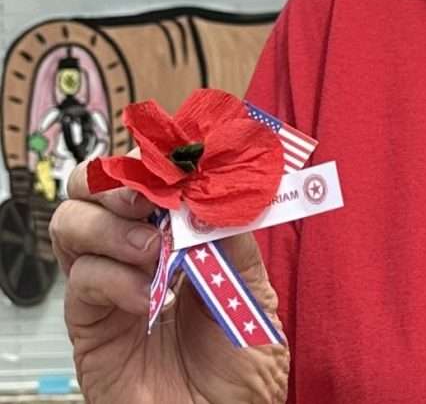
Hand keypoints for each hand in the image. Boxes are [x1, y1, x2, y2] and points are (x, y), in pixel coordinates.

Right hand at [50, 158, 288, 403]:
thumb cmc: (242, 366)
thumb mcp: (254, 290)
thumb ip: (235, 240)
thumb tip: (220, 190)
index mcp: (180, 236)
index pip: (149, 177)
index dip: (159, 159)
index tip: (183, 157)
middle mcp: (137, 252)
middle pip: (94, 187)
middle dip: (118, 179)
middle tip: (151, 196)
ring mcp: (110, 285)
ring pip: (72, 222)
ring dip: (113, 226)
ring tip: (154, 253)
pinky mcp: (90, 325)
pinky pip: (81, 281)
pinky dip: (114, 279)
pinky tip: (148, 300)